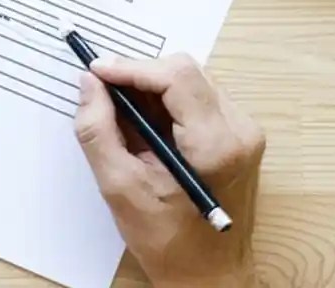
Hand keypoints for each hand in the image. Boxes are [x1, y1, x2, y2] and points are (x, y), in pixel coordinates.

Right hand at [75, 54, 264, 287]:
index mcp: (216, 144)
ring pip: (193, 81)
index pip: (176, 76)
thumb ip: (98, 130)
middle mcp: (240, 130)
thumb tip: (89, 84)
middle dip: (140, 75)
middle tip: (104, 92)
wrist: (210, 277)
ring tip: (124, 113)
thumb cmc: (168, 242)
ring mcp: (244, 132)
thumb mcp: (119, 187)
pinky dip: (169, 102)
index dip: (131, 67)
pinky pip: (200, 99)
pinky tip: (147, 126)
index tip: (97, 71)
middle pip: (186, 72)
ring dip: (153, 88)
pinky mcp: (240, 137)